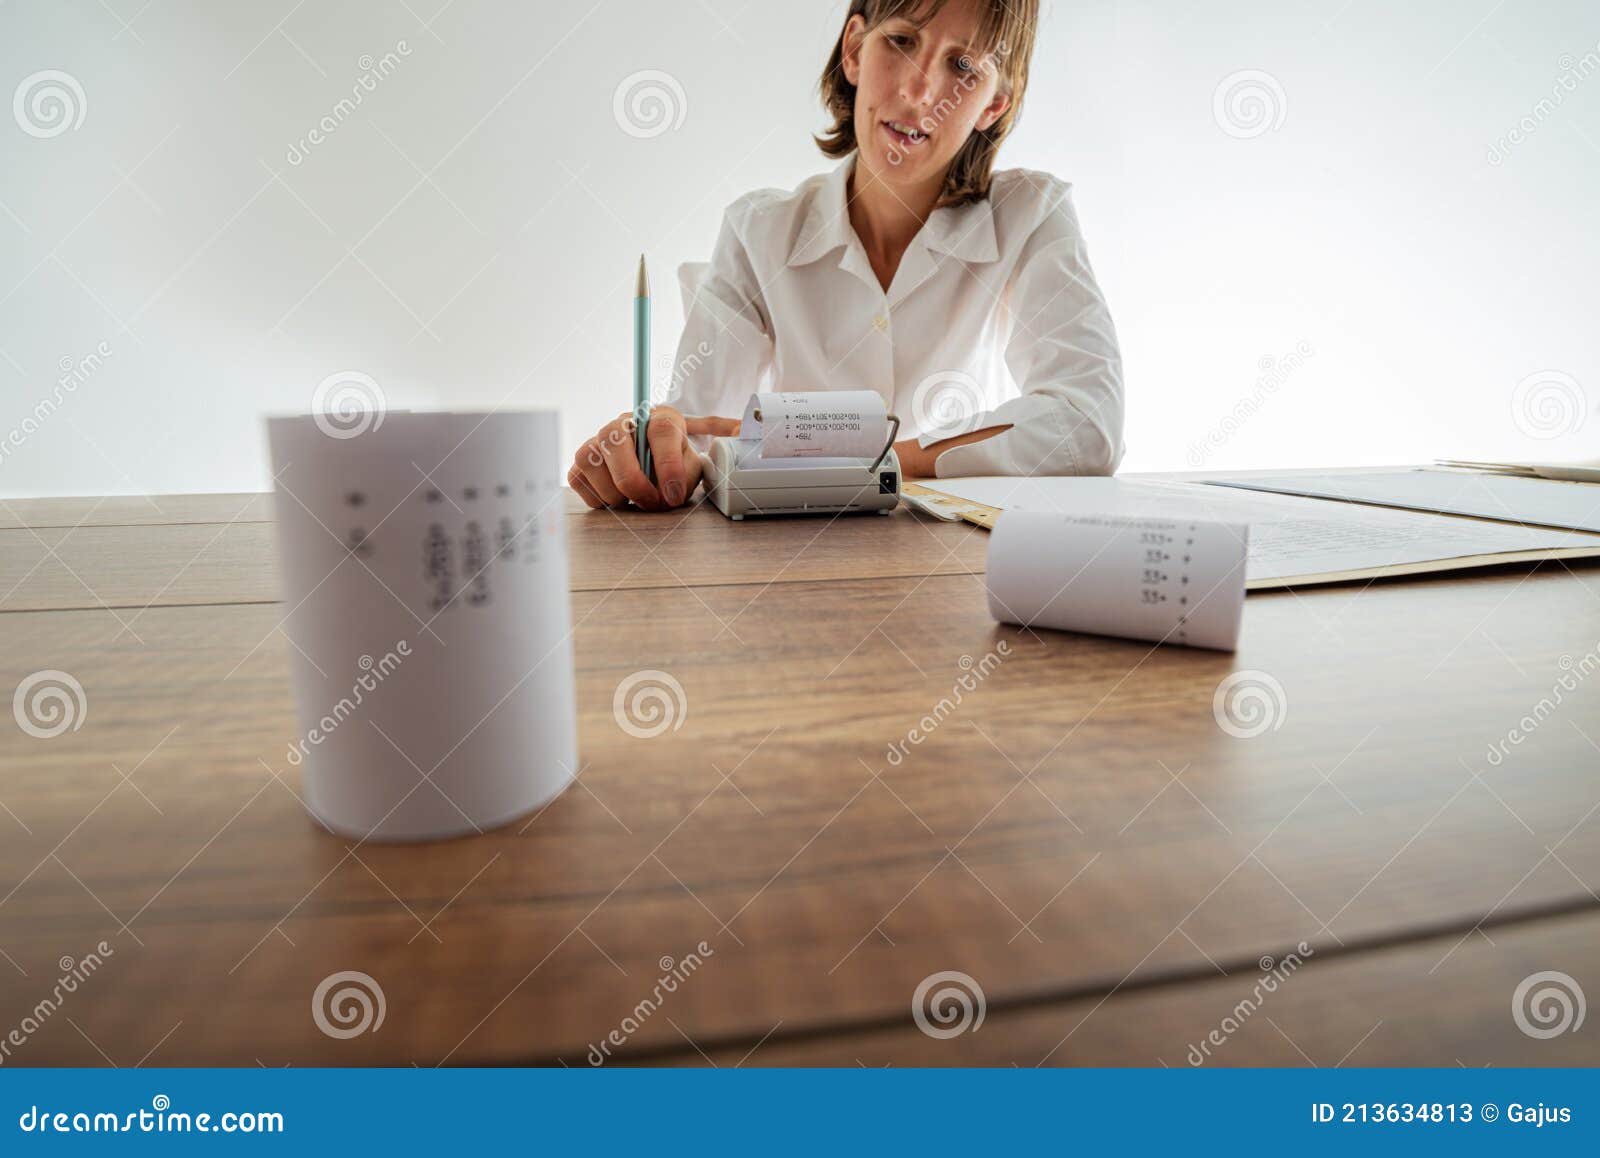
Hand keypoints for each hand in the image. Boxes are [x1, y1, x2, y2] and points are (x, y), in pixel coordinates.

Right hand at [568, 405, 740, 510]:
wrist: (654, 459)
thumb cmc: (679, 458)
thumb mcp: (705, 452)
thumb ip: (724, 440)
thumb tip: (743, 428)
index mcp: (660, 418)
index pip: (660, 432)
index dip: (668, 466)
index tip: (674, 495)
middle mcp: (624, 423)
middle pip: (616, 445)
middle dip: (635, 483)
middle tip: (654, 504)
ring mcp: (598, 440)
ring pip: (594, 465)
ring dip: (618, 494)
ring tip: (639, 501)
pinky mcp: (581, 460)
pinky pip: (580, 480)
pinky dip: (600, 498)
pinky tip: (620, 499)